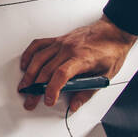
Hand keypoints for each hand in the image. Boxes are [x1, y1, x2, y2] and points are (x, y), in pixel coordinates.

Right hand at [18, 14, 136, 111]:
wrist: (114, 31)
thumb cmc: (111, 51)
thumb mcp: (105, 75)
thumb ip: (87, 92)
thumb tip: (74, 105)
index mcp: (82, 58)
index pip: (61, 74)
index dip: (52, 89)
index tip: (48, 100)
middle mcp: (69, 49)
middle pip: (46, 70)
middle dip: (36, 89)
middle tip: (31, 101)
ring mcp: (62, 43)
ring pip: (39, 58)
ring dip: (29, 75)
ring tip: (24, 87)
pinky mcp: (58, 39)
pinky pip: (38, 45)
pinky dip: (29, 55)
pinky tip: (25, 65)